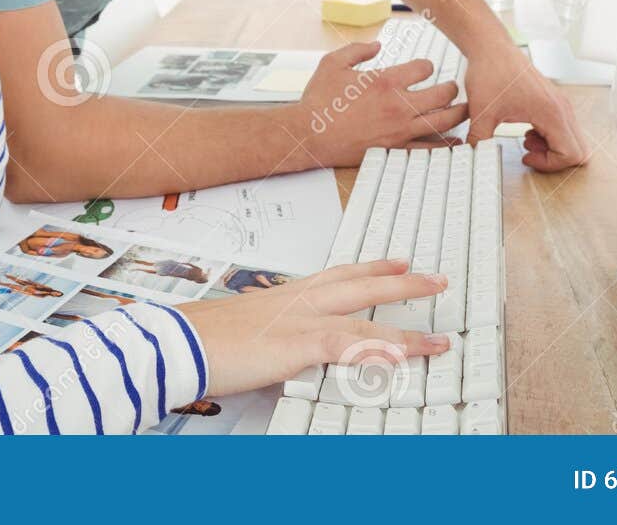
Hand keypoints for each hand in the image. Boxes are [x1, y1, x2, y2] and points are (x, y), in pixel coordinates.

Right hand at [177, 259, 450, 396]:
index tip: (397, 262)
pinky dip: (375, 348)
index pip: (338, 274)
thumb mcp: (247, 332)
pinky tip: (400, 354)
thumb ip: (272, 338)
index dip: (371, 268)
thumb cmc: (203, 339)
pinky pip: (345, 344)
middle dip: (402, 283)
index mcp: (286, 295)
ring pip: (364, 317)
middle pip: (361, 284)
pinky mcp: (295, 344)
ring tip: (438, 338)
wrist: (178, 342)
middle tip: (435, 279)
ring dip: (404, 327)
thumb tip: (284, 352)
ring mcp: (299, 320)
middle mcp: (299, 301)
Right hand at [291, 41, 470, 165]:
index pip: (424, 68)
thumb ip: (358, 49)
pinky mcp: (395, 149)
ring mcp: (400, 129)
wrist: (308, 134)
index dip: (427, 66)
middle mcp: (399, 105)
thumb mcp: (333, 63)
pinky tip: (455, 141)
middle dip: (452, 89)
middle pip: (443, 94)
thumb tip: (376, 44)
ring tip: (463, 110)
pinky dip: (446, 144)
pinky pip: (429, 148)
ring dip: (458, 114)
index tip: (425, 68)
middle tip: (453, 88)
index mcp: (386, 81)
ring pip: (443, 121)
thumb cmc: (318, 100)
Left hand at [464, 38, 589, 170]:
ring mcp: (560, 103)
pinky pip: (563, 129)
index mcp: (551, 112)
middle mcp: (562, 108)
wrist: (490, 47)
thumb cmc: (490, 72)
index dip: (550, 164)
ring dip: (552, 147)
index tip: (525, 156)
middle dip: (554, 159)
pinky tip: (527, 131)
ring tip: (525, 140)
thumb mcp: (481, 113)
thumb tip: (476, 159)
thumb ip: (480, 141)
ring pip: (572, 139)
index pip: (571, 154)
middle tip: (529, 152)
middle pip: (579, 150)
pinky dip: (549, 136)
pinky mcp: (554, 101)